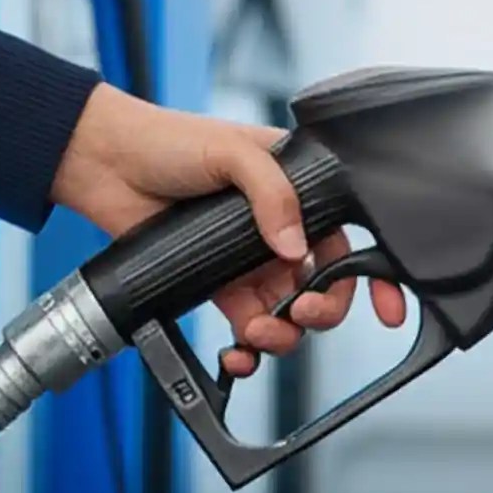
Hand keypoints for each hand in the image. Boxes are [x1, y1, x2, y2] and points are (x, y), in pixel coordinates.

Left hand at [50, 83, 406, 376]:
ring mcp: (249, 258)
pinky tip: (239, 352)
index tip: (388, 308)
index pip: (350, 235)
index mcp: (298, 188)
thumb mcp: (232, 151)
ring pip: (287, 314)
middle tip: (301, 314)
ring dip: (282, 335)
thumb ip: (273, 194)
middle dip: (321, 312)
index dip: (375, 275)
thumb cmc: (168, 140)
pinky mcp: (217, 283)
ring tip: (257, 333)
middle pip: (324, 286)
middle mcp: (280, 227)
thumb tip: (294, 249)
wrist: (105, 163)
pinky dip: (248, 348)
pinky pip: (247, 326)